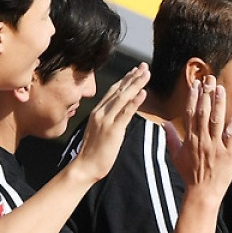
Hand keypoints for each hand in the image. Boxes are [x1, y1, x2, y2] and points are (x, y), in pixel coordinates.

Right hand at [70, 63, 149, 181]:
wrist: (85, 166)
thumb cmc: (94, 152)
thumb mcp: (100, 131)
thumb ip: (108, 120)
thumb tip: (119, 115)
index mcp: (98, 112)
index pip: (113, 91)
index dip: (125, 80)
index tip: (135, 71)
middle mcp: (101, 112)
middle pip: (119, 90)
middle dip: (133, 77)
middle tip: (144, 66)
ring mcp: (106, 120)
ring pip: (123, 98)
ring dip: (136, 84)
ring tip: (146, 73)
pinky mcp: (113, 130)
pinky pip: (125, 113)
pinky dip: (134, 102)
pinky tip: (143, 93)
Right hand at [171, 76, 231, 198]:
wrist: (203, 192)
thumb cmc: (190, 174)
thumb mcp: (176, 156)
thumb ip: (171, 138)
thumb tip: (164, 124)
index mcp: (190, 139)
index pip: (191, 114)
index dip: (194, 98)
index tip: (196, 84)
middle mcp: (202, 140)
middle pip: (204, 113)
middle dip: (206, 94)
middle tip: (209, 78)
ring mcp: (216, 146)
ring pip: (217, 120)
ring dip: (219, 103)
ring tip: (221, 88)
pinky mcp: (228, 153)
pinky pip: (231, 134)